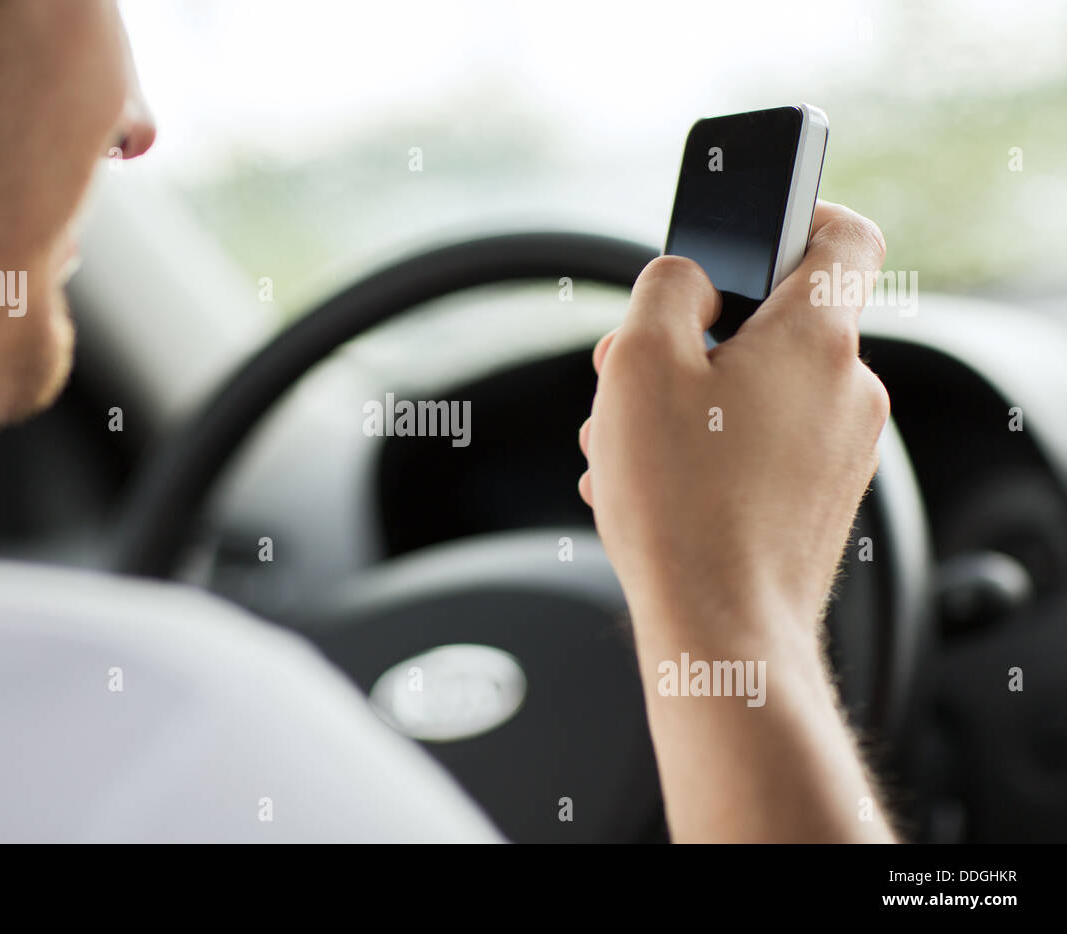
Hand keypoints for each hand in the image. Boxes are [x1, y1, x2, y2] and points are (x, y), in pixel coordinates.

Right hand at [576, 201, 896, 841]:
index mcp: (817, 339)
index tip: (743, 235)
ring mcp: (840, 452)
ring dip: (686, 400)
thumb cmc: (681, 504)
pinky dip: (708, 449)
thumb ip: (665, 290)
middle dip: (692, 337)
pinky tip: (651, 485)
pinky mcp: (820, 502)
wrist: (721, 633)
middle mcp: (847, 391)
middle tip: (628, 373)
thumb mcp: (640, 364)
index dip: (795, 214)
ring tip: (627, 445)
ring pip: (758, 390)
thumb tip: (687, 278)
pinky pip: (763, 446)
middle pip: (773, 323)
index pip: (843, 234)